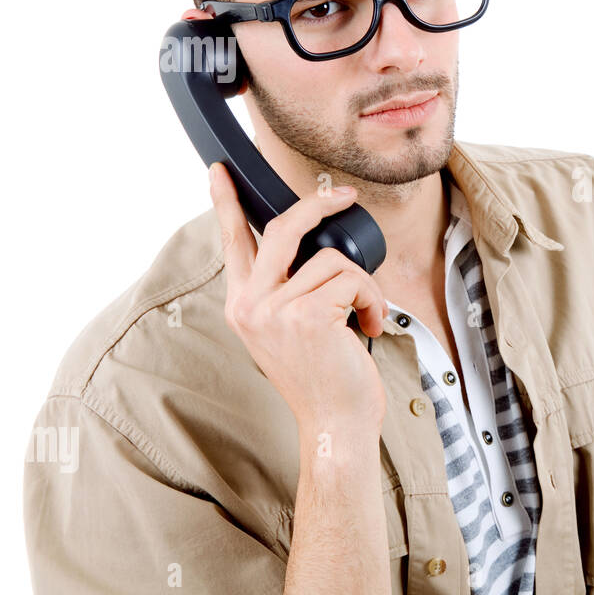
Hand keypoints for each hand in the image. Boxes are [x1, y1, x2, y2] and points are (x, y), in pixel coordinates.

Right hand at [208, 162, 388, 432]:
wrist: (336, 422)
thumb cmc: (325, 377)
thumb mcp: (292, 329)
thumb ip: (288, 290)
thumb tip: (313, 247)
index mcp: (243, 306)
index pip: (232, 242)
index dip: (228, 203)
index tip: (220, 171)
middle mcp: (251, 306)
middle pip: (282, 228)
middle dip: (319, 206)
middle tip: (345, 196)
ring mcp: (275, 310)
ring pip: (332, 258)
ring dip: (364, 284)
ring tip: (367, 314)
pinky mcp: (307, 316)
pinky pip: (352, 277)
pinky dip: (373, 298)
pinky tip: (371, 324)